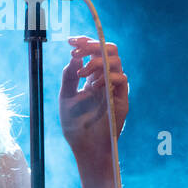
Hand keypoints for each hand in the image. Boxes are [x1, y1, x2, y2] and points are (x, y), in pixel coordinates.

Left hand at [59, 36, 127, 164]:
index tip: (70, 41)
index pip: (94, 52)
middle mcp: (106, 80)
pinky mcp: (122, 100)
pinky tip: (93, 86)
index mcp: (93, 77)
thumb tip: (75, 55)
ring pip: (116, 61)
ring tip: (83, 72)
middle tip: (76, 50)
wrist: (84, 147)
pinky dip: (108, 77)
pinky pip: (122, 79)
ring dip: (97, 61)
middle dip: (93, 45)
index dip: (85, 42)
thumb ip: (69, 76)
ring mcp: (115, 89)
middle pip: (109, 51)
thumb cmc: (75, 125)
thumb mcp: (65, 97)